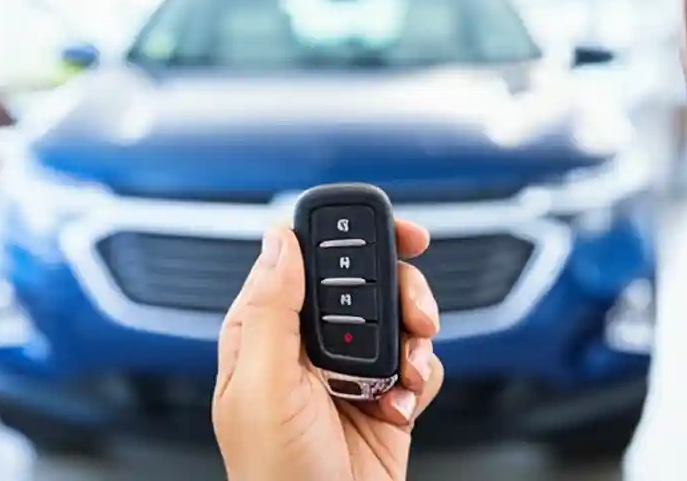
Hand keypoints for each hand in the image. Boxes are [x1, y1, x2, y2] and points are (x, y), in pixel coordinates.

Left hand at [213, 220, 443, 480]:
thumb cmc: (274, 476)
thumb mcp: (263, 385)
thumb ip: (272, 309)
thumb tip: (278, 241)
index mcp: (264, 332)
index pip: (303, 259)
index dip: (347, 237)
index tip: (392, 231)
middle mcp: (307, 347)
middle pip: (364, 282)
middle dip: (399, 289)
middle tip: (416, 309)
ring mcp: (348, 373)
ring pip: (398, 318)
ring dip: (416, 336)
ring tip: (408, 368)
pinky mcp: (384, 399)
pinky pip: (419, 364)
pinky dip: (423, 377)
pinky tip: (404, 400)